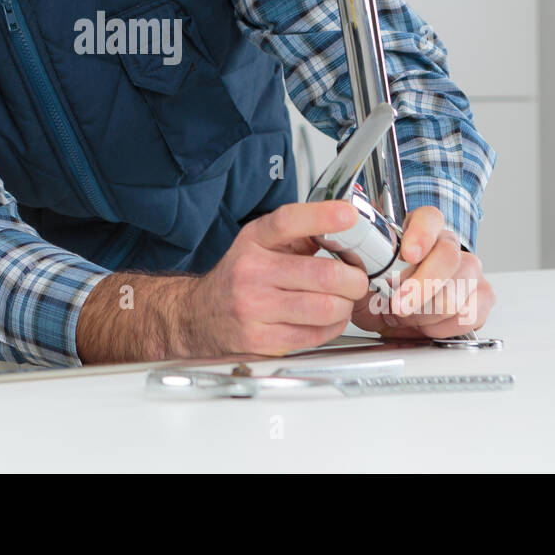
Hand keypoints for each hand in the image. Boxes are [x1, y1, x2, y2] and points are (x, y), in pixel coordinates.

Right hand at [179, 200, 372, 357]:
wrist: (198, 316)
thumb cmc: (238, 278)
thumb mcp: (258, 244)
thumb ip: (298, 235)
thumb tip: (343, 231)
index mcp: (254, 241)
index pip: (288, 222)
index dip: (322, 217)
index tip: (348, 215)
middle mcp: (251, 271)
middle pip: (324, 274)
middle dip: (354, 279)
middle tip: (356, 280)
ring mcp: (254, 307)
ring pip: (326, 308)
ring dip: (345, 306)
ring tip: (341, 301)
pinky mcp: (260, 340)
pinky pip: (316, 335)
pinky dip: (332, 327)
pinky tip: (325, 319)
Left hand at [346, 205, 494, 338]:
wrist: (392, 312)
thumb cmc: (377, 289)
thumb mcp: (359, 275)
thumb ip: (359, 264)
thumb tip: (354, 263)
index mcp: (419, 227)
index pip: (429, 219)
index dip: (421, 235)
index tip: (409, 254)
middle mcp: (448, 244)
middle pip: (447, 258)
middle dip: (420, 287)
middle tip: (398, 305)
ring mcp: (469, 269)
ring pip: (457, 292)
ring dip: (425, 312)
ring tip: (407, 315)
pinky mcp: (482, 296)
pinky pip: (468, 315)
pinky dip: (441, 326)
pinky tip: (426, 322)